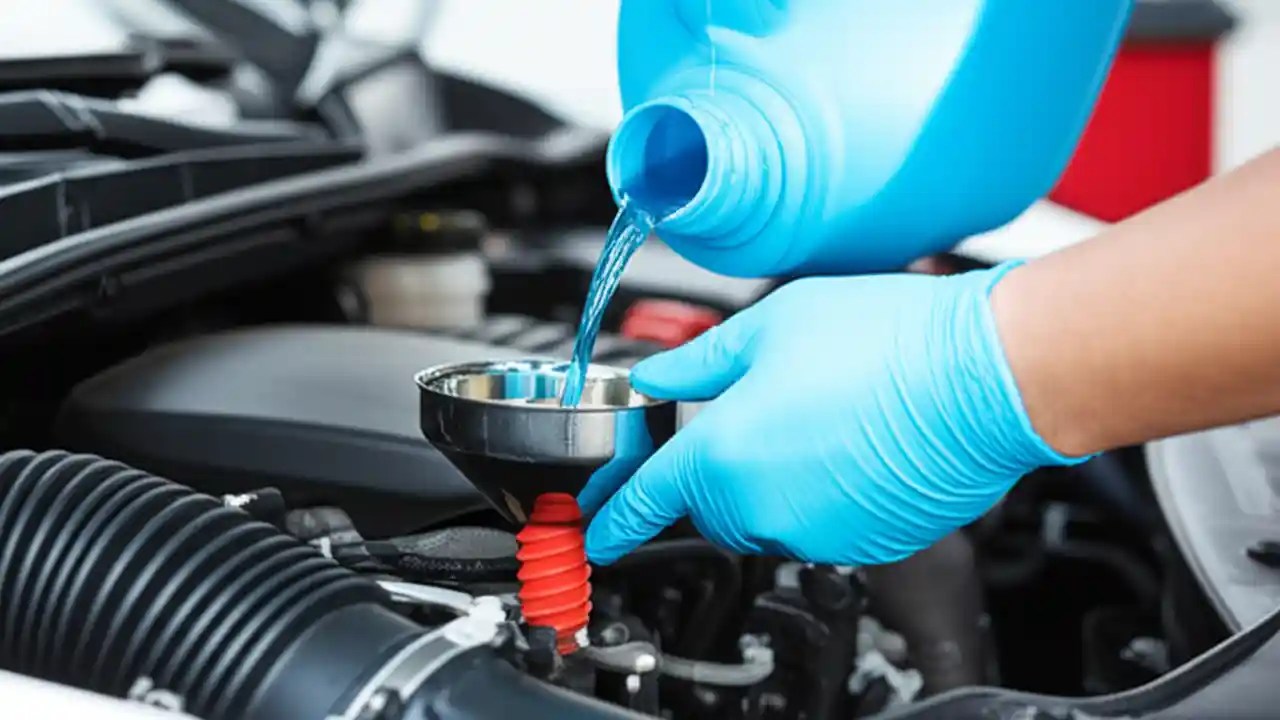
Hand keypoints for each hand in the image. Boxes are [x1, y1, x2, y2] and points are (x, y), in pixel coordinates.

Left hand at [582, 264, 1081, 565]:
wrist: (986, 374)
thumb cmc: (889, 341)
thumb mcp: (768, 328)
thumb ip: (697, 363)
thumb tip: (655, 379)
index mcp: (725, 454)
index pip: (647, 499)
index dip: (615, 514)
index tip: (597, 528)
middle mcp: (764, 507)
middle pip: (709, 503)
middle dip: (713, 466)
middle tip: (754, 410)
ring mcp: (818, 532)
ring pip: (765, 514)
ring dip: (771, 476)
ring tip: (819, 413)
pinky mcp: (866, 542)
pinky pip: (817, 521)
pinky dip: (819, 490)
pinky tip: (851, 439)